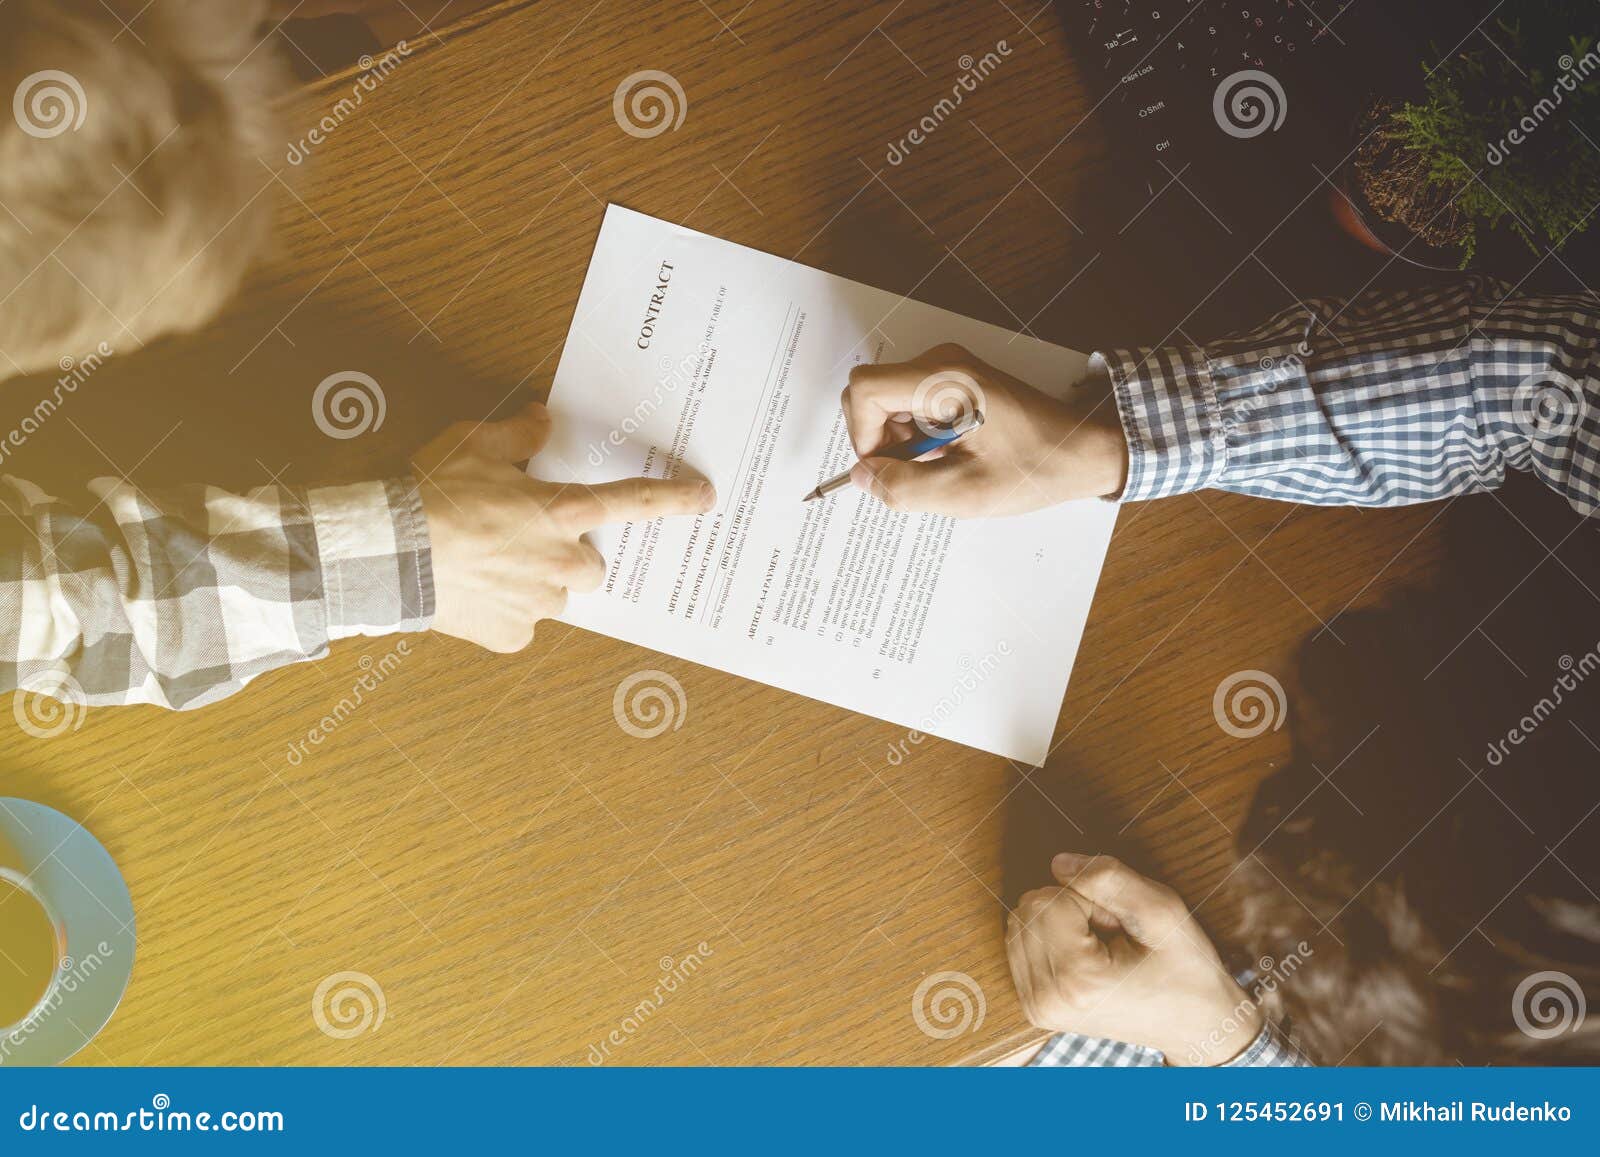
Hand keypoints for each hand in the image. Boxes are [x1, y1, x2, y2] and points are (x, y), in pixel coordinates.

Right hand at [412, 402, 714, 652]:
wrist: (389, 551)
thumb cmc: (430, 491)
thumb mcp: (474, 442)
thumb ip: (520, 433)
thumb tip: (543, 421)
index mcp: (562, 511)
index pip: (633, 502)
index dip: (673, 498)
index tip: (705, 497)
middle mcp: (562, 561)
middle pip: (590, 562)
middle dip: (568, 552)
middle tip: (525, 539)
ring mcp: (540, 603)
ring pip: (555, 594)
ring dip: (536, 582)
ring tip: (487, 564)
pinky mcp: (512, 635)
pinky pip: (521, 624)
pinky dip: (504, 612)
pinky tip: (472, 591)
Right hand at [840, 344, 1127, 516]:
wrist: (1083, 450)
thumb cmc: (1035, 468)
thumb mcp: (965, 492)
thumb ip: (904, 488)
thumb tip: (864, 477)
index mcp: (944, 381)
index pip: (864, 391)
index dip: (863, 436)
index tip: (886, 468)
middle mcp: (942, 362)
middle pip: (873, 395)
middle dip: (883, 441)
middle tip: (920, 470)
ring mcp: (949, 367)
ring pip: (890, 403)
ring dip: (903, 442)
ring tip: (944, 465)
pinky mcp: (956, 379)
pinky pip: (912, 404)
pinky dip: (919, 435)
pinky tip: (950, 454)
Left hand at [1006, 853, 1262, 1064]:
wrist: (1196, 1026)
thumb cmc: (1185, 970)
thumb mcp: (1162, 912)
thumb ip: (1108, 878)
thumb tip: (1058, 863)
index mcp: (1076, 981)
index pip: (1049, 899)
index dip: (1090, 901)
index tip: (1120, 929)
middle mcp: (1046, 1000)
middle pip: (1028, 909)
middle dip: (1071, 909)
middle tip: (1112, 938)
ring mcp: (1037, 1007)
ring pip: (1020, 923)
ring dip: (1060, 923)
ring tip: (1102, 949)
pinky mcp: (1035, 1007)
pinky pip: (1021, 944)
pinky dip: (1052, 939)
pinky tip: (1086, 957)